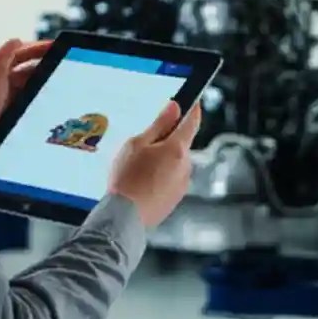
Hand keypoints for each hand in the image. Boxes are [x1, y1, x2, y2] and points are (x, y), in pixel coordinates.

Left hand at [0, 38, 52, 152]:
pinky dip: (38, 96)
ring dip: (42, 82)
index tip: (56, 45)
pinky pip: (29, 98)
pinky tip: (48, 97)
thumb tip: (16, 40)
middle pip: (27, 67)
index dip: (38, 47)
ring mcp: (5, 94)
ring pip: (30, 82)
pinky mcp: (10, 108)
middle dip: (44, 65)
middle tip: (62, 64)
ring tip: (58, 82)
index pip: (19, 51)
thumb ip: (3, 54)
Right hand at [107, 101, 201, 227]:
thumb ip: (159, 125)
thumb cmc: (128, 179)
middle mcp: (185, 166)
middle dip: (167, 140)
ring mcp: (182, 183)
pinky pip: (171, 179)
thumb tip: (174, 108)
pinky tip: (142, 182)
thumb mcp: (137, 144)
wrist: (125, 216)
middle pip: (181, 144)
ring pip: (175, 162)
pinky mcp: (176, 197)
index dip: (191, 110)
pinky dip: (160, 176)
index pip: (191, 122)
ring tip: (138, 169)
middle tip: (143, 145)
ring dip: (163, 160)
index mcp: (177, 149)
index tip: (192, 102)